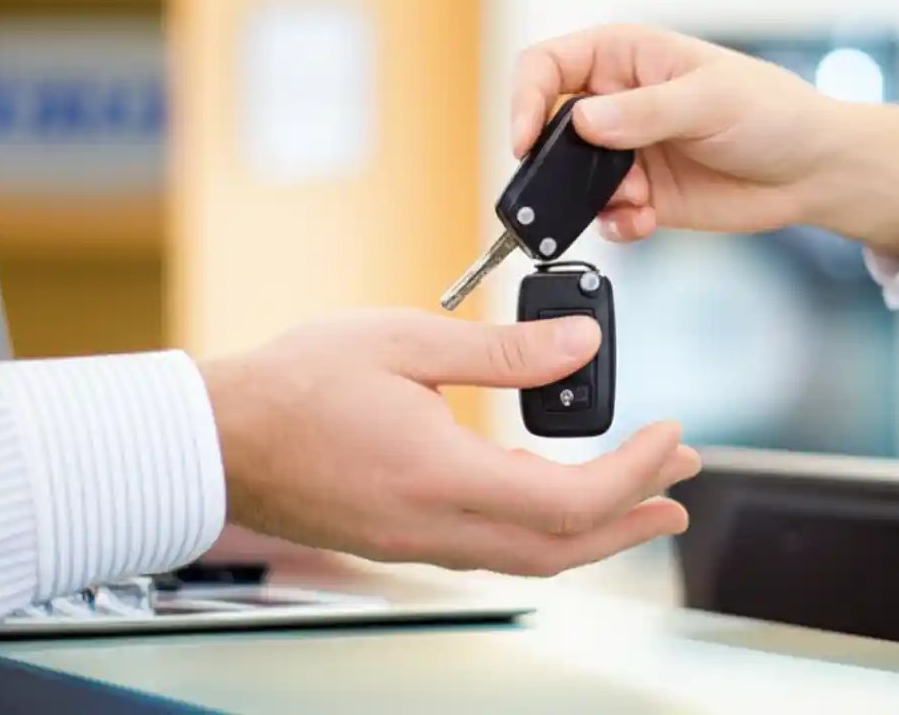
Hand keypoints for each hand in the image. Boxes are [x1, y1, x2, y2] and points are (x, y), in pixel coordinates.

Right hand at [200, 309, 698, 576]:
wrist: (215, 441)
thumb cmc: (294, 385)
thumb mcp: (403, 342)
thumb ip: (502, 351)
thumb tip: (582, 344)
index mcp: (441, 477)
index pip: (571, 501)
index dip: (636, 474)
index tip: (672, 437)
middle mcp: (437, 527)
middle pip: (566, 547)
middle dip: (636, 519)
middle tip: (683, 490)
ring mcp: (420, 543)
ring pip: (534, 555)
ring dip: (598, 531)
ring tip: (643, 504)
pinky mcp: (405, 540)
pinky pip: (497, 548)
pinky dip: (547, 529)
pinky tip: (558, 500)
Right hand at [511, 24, 898, 258]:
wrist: (813, 172)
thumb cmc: (773, 113)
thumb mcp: (710, 100)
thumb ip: (644, 112)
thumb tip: (583, 121)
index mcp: (626, 58)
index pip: (548, 66)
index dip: (526, 99)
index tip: (526, 139)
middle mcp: (618, 104)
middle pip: (552, 128)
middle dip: (555, 163)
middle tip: (570, 187)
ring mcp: (628, 153)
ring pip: (574, 180)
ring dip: (593, 197)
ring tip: (636, 199)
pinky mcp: (643, 196)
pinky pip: (606, 215)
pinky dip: (617, 224)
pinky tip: (645, 219)